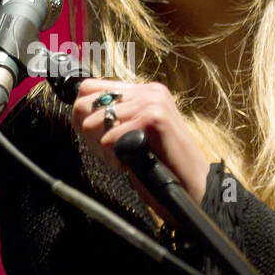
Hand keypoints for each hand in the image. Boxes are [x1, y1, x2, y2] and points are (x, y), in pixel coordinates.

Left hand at [71, 78, 211, 225]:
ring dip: (103, 150)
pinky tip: (130, 164)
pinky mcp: (154, 118)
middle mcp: (148, 91)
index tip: (93, 137)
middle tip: (109, 153)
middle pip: (85, 103)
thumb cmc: (163, 166)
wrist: (194, 187)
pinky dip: (115, 158)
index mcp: (143, 91)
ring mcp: (152, 102)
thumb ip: (113, 119)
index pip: (90, 88)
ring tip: (123, 160)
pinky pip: (110, 137)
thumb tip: (79, 114)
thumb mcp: (133, 134)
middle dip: (89, 135)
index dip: (82, 115)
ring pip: (94, 122)